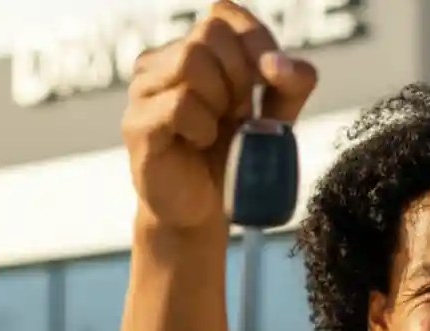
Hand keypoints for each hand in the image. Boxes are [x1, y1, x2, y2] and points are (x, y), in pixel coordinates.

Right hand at [121, 0, 317, 232]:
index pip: (225, 13)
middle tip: (237, 113)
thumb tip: (285, 65)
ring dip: (219, 99)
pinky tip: (199, 143)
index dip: (256, 41)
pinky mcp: (138, 123)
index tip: (270, 79)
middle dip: (240, 75)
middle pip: (210, 33)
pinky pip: (180, 103)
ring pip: (191, 60)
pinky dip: (203, 126)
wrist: (204, 211)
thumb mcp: (275, 117)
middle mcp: (164, 60)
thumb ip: (291, 86)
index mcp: (196, 51)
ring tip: (215, 130)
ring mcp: (145, 89)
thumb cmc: (235, 158)